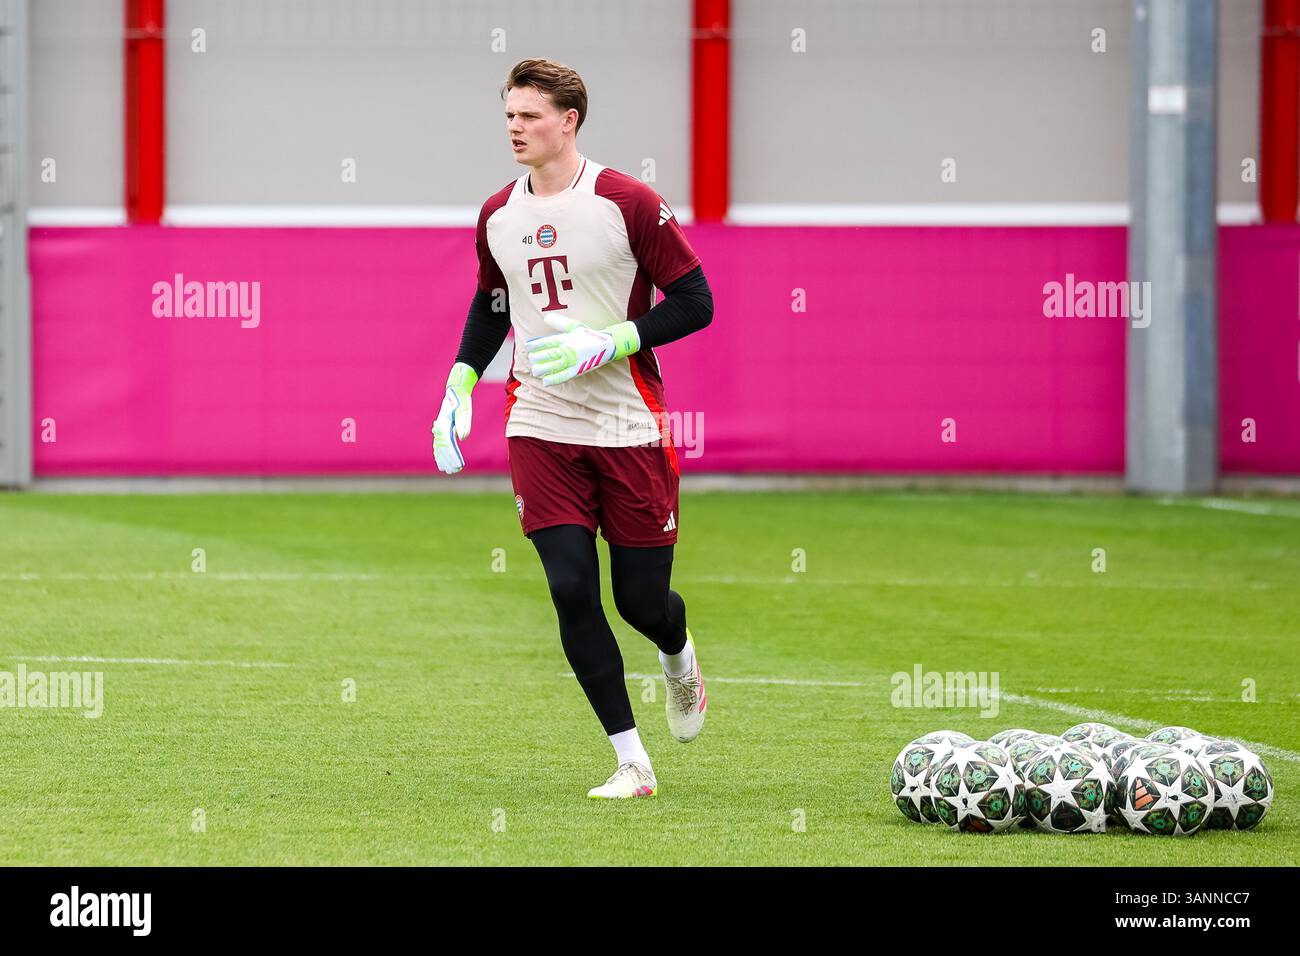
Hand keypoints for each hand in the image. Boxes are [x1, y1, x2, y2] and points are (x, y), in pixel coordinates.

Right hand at [432, 363, 477, 473]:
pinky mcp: (443, 428)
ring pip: (439, 446)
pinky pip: (439, 443)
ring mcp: (440, 428)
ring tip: (445, 469)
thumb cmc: (462, 401)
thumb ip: (464, 424)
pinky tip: (441, 459)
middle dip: (446, 460)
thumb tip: (463, 438)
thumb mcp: (465, 411)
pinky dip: (440, 452)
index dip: (451, 455)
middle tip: (451, 471)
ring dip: (441, 458)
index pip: (447, 443)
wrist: (456, 392)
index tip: (456, 464)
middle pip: (441, 447)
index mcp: (445, 424)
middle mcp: (440, 427)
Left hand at [525, 316, 639, 385]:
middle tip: (531, 360)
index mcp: (567, 338)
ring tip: (535, 371)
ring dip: (542, 369)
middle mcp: (568, 349)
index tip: (528, 347)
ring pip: (554, 366)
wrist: (607, 345)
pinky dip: (554, 379)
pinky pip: (564, 376)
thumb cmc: (589, 335)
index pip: (547, 342)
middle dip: (537, 358)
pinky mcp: (578, 370)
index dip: (536, 345)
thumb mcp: (575, 326)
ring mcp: (573, 361)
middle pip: (549, 354)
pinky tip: (545, 381)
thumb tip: (545, 318)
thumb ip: (559, 322)